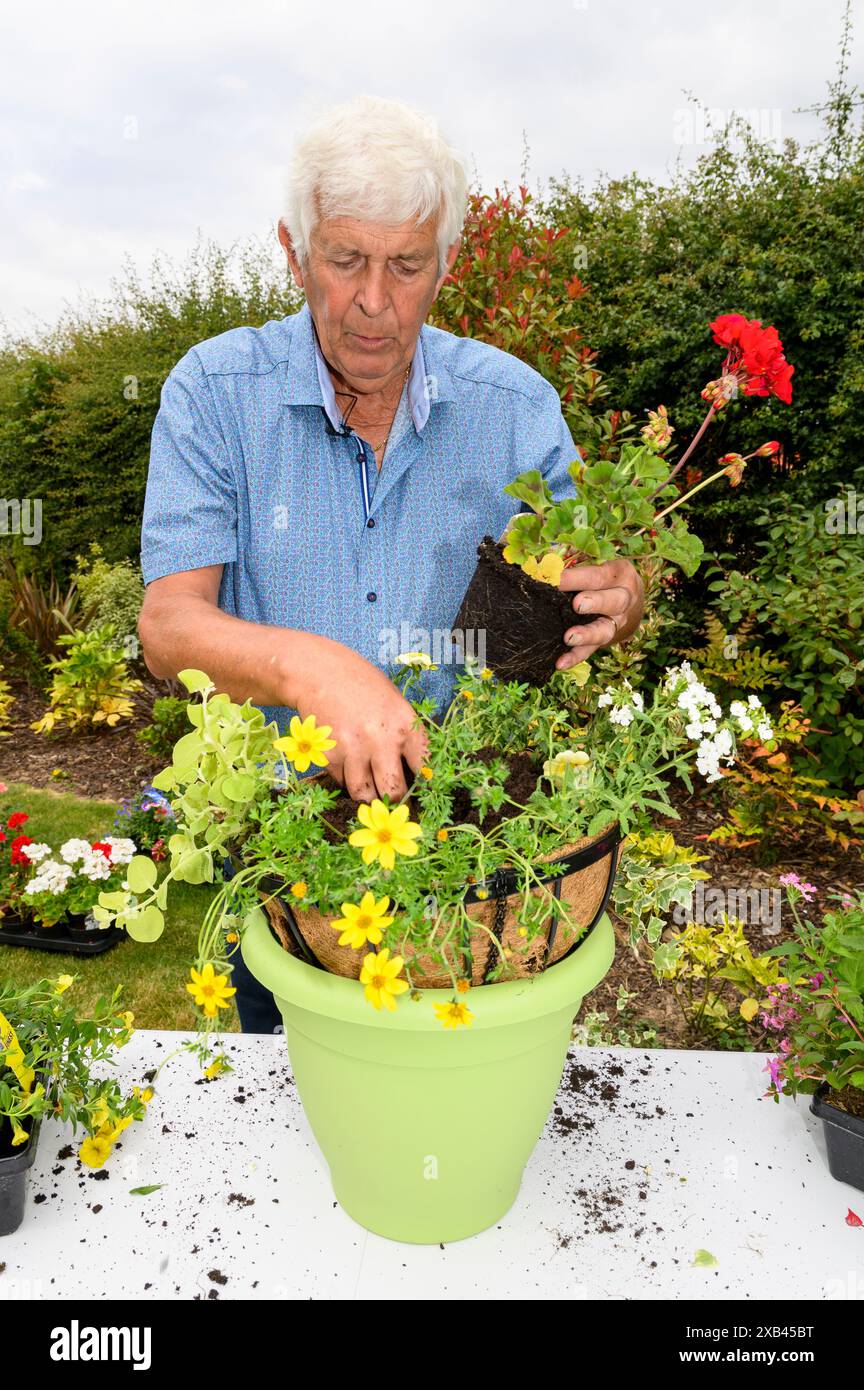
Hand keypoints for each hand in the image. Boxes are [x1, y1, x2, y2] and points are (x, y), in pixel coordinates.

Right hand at [292, 637, 427, 802]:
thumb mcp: (394, 703)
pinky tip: (347, 764)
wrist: (318, 672)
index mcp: (405, 724)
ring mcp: (353, 749)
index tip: (421, 792)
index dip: (424, 785)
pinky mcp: (329, 755)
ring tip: (370, 789)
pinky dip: (345, 779)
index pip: (424, 768)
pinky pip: (341, 782)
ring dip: (367, 795)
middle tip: (393, 800)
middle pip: (394, 791)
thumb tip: (416, 773)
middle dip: (395, 800)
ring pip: (364, 794)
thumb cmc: (362, 685)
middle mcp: (381, 739)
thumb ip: (406, 734)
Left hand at [554, 558, 643, 671]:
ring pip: (604, 630)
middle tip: (577, 604)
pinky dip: (576, 657)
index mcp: (620, 574)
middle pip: (613, 601)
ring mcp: (616, 623)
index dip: (577, 577)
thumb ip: (576, 562)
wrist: (629, 602)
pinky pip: (591, 650)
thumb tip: (541, 561)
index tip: (555, 576)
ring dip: (587, 635)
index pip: (600, 575)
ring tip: (569, 637)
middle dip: (595, 602)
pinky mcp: (605, 640)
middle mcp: (624, 599)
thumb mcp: (599, 563)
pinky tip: (560, 663)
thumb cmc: (605, 577)